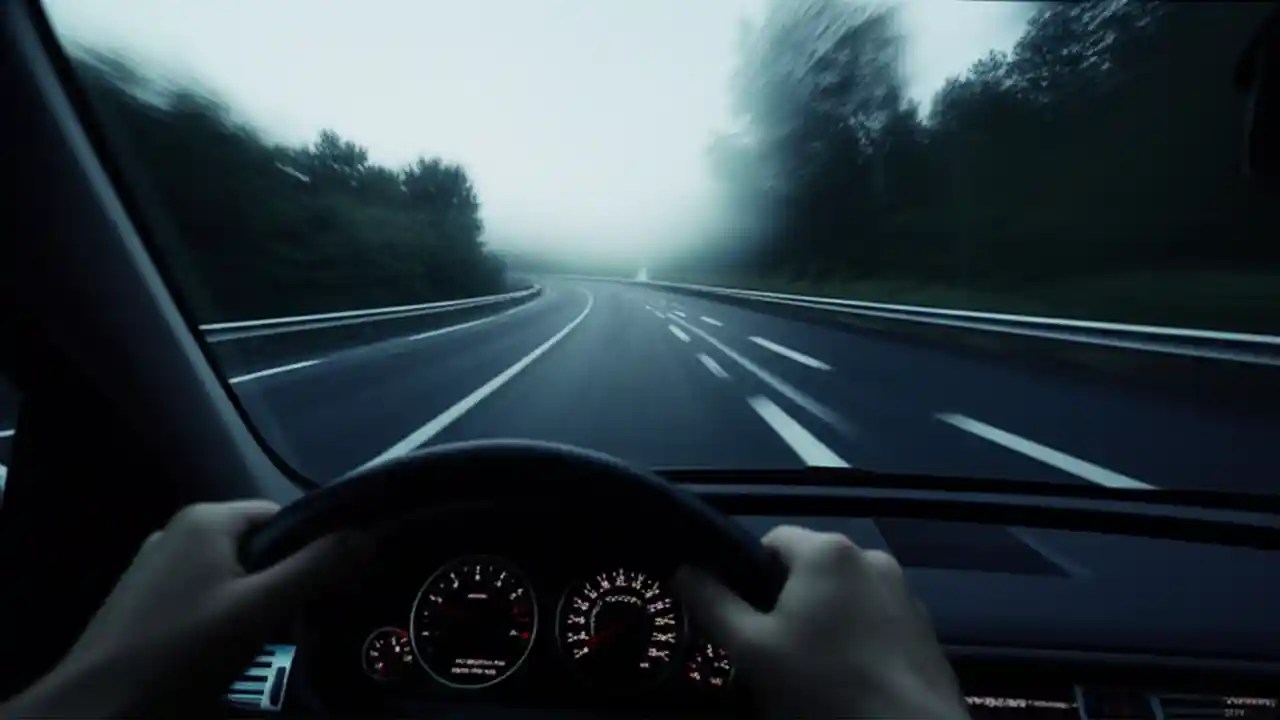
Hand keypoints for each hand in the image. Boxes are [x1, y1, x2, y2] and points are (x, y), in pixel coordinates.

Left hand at [2, 500, 369, 717]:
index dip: (314, 551)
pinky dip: (224, 619)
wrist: (96, 710)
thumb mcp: (260, 610)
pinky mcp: (143, 602)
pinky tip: (226, 654)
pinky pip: (204, 597)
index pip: (285, 517)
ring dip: (256, 606)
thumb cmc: (182, 652)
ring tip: (266, 643)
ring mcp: (155, 567)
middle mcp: (178, 531)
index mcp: (206, 519)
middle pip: (259, 547)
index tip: (333, 591)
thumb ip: (317, 569)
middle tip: (300, 624)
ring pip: (232, 576)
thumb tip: (369, 534)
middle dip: (284, 583)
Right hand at [674, 525, 966, 718]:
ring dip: (825, 616)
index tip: (748, 619)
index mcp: (827, 551)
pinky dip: (858, 634)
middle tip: (776, 647)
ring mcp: (904, 589)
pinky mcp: (923, 623)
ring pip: (845, 592)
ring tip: (814, 665)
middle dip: (789, 600)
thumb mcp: (751, 648)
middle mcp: (870, 556)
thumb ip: (711, 603)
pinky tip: (851, 673)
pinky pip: (875, 616)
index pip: (773, 541)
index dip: (751, 576)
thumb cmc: (821, 682)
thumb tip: (684, 569)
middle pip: (810, 567)